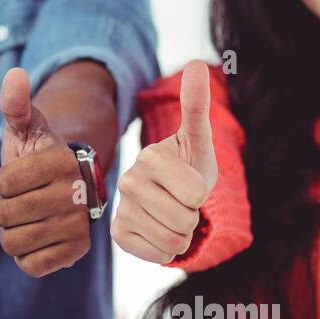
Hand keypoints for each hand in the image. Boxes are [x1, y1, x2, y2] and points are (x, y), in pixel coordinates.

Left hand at [0, 67, 89, 276]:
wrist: (65, 186)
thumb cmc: (38, 154)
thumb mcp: (26, 126)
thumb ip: (16, 104)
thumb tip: (14, 76)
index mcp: (62, 161)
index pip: (4, 182)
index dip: (3, 180)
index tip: (21, 174)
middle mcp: (77, 193)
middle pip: (5, 215)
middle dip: (4, 208)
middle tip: (24, 198)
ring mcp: (78, 225)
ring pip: (13, 242)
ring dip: (12, 231)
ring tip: (30, 217)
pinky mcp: (76, 252)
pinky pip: (30, 265)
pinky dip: (25, 254)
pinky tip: (37, 237)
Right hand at [111, 60, 216, 262]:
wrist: (170, 198)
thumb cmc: (189, 167)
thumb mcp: (198, 141)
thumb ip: (195, 106)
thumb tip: (195, 64)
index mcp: (149, 156)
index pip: (196, 193)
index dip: (202, 194)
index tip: (190, 183)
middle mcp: (127, 180)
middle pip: (185, 219)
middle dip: (193, 216)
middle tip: (182, 202)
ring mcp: (120, 208)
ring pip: (173, 241)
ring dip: (182, 235)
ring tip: (172, 216)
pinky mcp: (117, 234)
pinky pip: (157, 254)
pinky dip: (165, 249)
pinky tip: (157, 231)